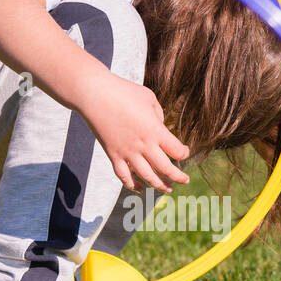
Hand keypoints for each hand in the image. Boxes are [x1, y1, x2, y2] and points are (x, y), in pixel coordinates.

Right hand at [78, 74, 189, 192]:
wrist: (95, 95)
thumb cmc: (124, 92)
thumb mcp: (149, 98)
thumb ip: (158, 115)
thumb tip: (160, 127)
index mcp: (155, 130)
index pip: (176, 150)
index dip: (183, 153)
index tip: (184, 151)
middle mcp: (143, 145)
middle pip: (165, 168)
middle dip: (177, 177)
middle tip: (184, 180)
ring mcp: (127, 152)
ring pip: (147, 176)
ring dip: (159, 185)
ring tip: (167, 189)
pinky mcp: (113, 154)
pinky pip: (124, 176)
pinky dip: (133, 185)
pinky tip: (141, 189)